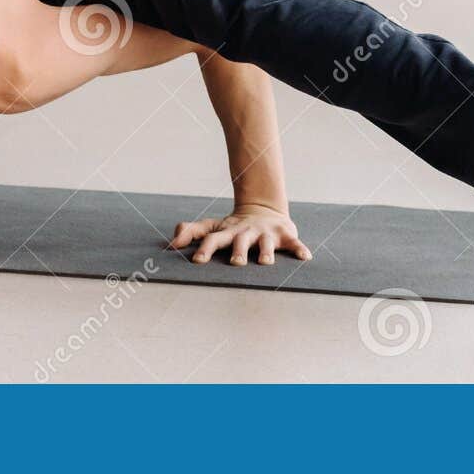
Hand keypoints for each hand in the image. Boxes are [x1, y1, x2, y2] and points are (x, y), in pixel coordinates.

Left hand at [169, 204, 311, 265]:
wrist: (263, 210)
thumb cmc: (233, 227)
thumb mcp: (213, 227)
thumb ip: (191, 233)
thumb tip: (169, 246)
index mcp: (228, 232)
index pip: (213, 239)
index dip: (205, 249)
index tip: (196, 261)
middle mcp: (246, 232)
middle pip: (240, 241)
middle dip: (238, 251)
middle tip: (235, 263)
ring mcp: (266, 233)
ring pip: (266, 244)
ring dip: (266, 252)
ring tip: (265, 262)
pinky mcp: (284, 235)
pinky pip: (293, 243)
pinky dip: (299, 249)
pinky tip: (304, 257)